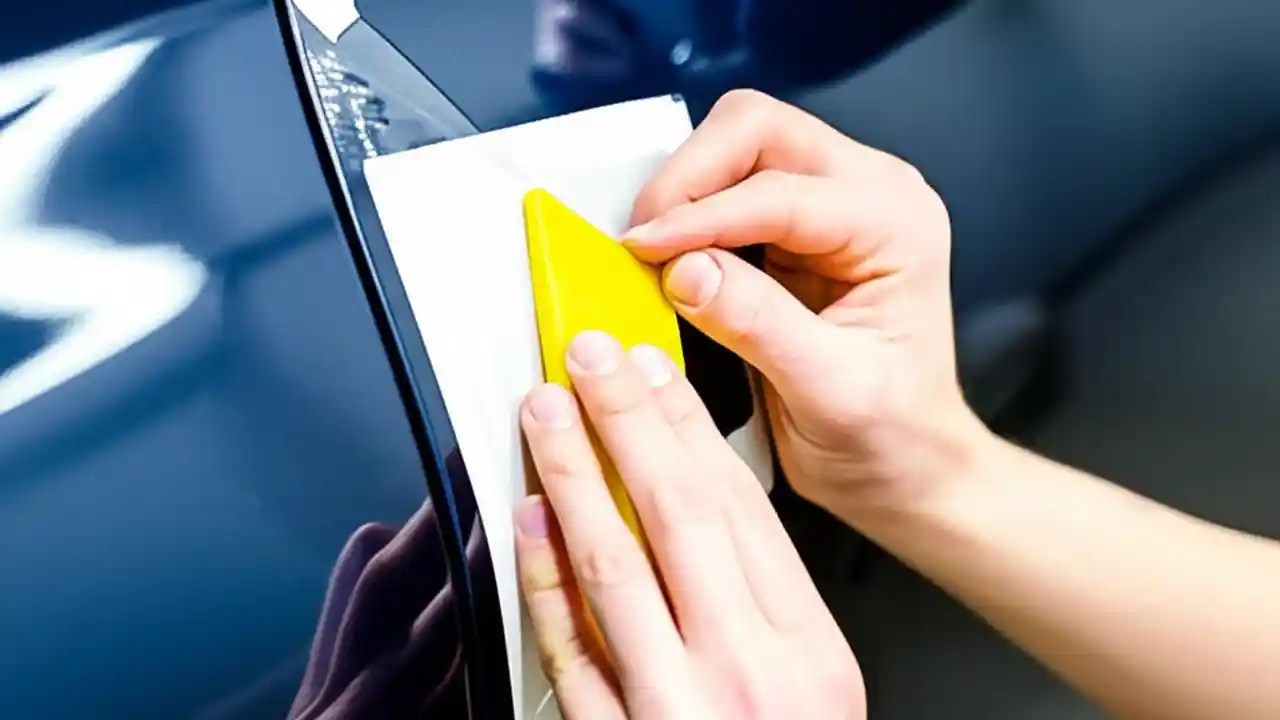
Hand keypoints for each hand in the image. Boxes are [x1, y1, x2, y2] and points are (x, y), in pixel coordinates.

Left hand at [515, 331, 863, 718]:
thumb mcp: (821, 685)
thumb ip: (772, 607)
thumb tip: (711, 507)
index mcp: (809, 649)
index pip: (741, 507)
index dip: (689, 425)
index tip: (655, 372)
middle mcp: (744, 670)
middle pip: (679, 514)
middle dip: (628, 421)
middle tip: (593, 361)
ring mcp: (677, 707)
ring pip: (614, 566)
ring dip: (574, 475)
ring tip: (548, 415)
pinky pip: (571, 650)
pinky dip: (545, 579)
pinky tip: (530, 522)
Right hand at [623, 89, 988, 520]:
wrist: (907, 466)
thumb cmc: (891, 436)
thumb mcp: (830, 392)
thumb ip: (759, 325)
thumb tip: (686, 270)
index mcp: (895, 225)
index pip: (782, 191)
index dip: (703, 215)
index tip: (642, 248)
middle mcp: (870, 194)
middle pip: (758, 130)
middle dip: (689, 177)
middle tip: (642, 240)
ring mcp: (833, 201)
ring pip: (737, 144)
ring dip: (686, 190)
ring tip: (652, 252)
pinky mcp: (796, 224)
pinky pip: (728, 185)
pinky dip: (690, 213)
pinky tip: (671, 258)